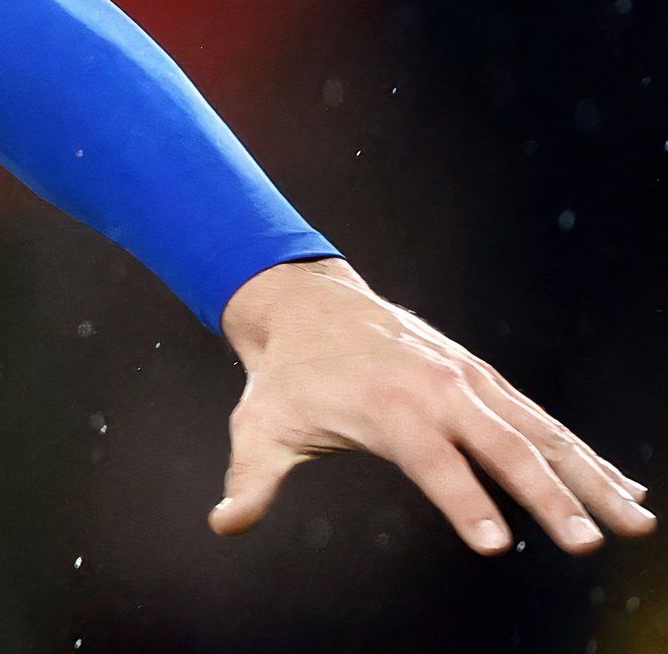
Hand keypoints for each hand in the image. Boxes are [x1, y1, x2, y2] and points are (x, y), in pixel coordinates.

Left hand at [210, 257, 652, 554]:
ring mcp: (471, 383)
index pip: (434, 464)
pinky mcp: (486, 382)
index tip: (496, 546)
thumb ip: (251, 478)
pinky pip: (545, 422)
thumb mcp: (259, 425)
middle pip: (506, 449)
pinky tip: (625, 489)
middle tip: (589, 543)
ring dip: (592, 479)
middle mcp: (441, 392)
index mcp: (390, 409)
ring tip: (637, 523)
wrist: (304, 304)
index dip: (463, 505)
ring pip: (542, 435)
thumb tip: (223, 523)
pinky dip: (586, 455)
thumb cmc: (284, 376)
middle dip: (552, 499)